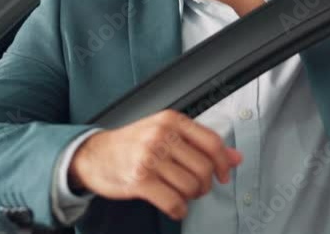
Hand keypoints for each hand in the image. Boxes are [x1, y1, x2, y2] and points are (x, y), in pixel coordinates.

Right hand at [68, 109, 242, 220]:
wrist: (93, 154)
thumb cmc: (131, 143)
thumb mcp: (165, 133)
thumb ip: (200, 143)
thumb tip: (236, 157)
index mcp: (171, 120)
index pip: (212, 142)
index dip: (224, 163)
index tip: (225, 174)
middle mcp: (161, 136)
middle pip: (204, 167)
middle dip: (205, 184)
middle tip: (197, 187)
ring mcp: (150, 157)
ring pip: (191, 186)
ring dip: (190, 197)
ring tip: (180, 194)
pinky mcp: (140, 180)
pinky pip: (174, 202)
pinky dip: (178, 210)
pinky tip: (174, 206)